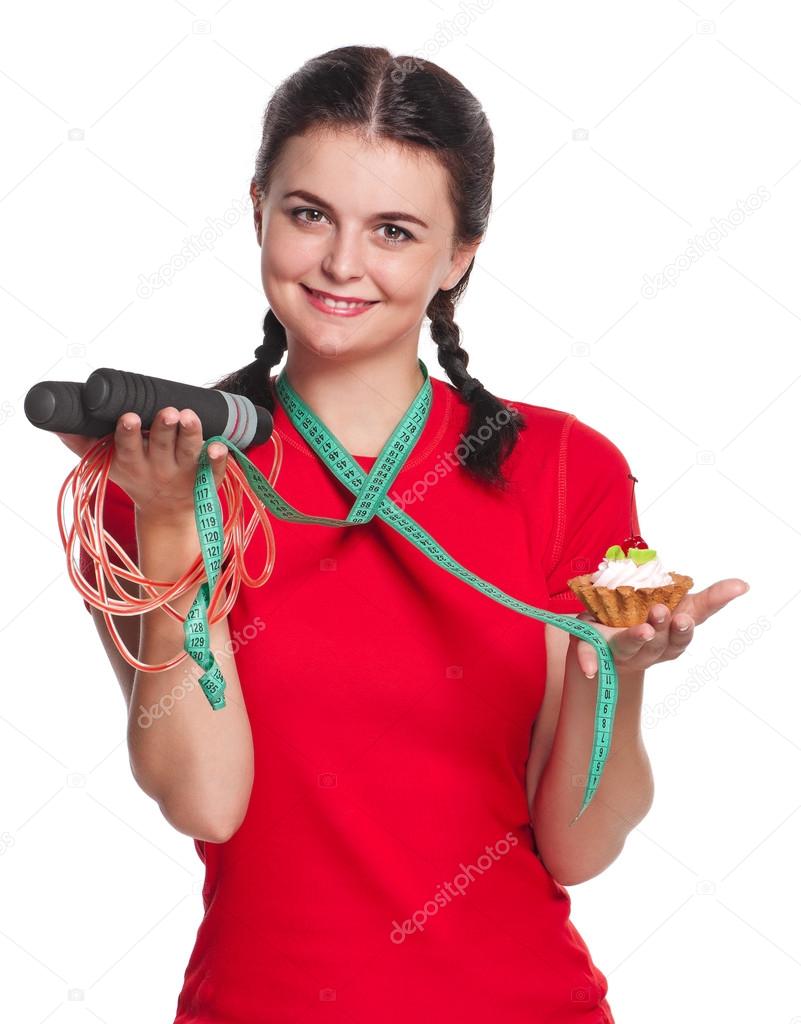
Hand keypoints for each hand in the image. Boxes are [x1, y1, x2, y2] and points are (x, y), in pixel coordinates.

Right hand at [56, 408, 228, 522]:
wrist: (167, 512)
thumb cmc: (136, 477)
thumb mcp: (108, 465)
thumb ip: (82, 444)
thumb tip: (55, 423)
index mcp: (133, 462)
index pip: (127, 446)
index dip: (128, 432)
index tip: (128, 417)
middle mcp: (160, 467)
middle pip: (162, 446)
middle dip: (163, 428)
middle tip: (168, 412)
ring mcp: (185, 472)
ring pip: (189, 451)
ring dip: (191, 434)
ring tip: (189, 416)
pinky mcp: (208, 477)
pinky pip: (216, 468)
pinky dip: (219, 458)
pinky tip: (221, 445)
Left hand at [574, 578, 750, 678]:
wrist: (605, 635)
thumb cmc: (643, 612)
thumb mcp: (668, 597)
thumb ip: (697, 591)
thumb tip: (744, 584)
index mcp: (672, 630)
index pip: (691, 624)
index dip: (699, 617)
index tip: (698, 610)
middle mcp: (653, 647)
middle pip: (664, 642)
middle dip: (665, 628)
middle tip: (663, 611)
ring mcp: (626, 652)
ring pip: (633, 649)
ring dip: (637, 639)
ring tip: (643, 630)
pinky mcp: (598, 649)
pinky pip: (592, 656)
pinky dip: (589, 661)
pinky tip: (589, 669)